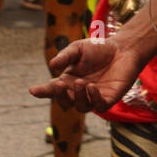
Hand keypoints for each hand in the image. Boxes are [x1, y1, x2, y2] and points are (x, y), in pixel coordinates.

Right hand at [29, 37, 143, 112]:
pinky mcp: (109, 99)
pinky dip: (94, 99)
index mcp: (68, 81)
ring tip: (81, 82)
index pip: (52, 90)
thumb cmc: (99, 49)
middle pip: (65, 102)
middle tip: (60, 84)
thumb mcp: (78, 48)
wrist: (123, 48)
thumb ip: (65, 56)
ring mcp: (94, 97)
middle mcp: (79, 92)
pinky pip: (99, 106)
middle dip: (60, 95)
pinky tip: (92, 87)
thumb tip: (52, 65)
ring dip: (78, 96)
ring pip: (81, 107)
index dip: (42, 91)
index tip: (33, 90)